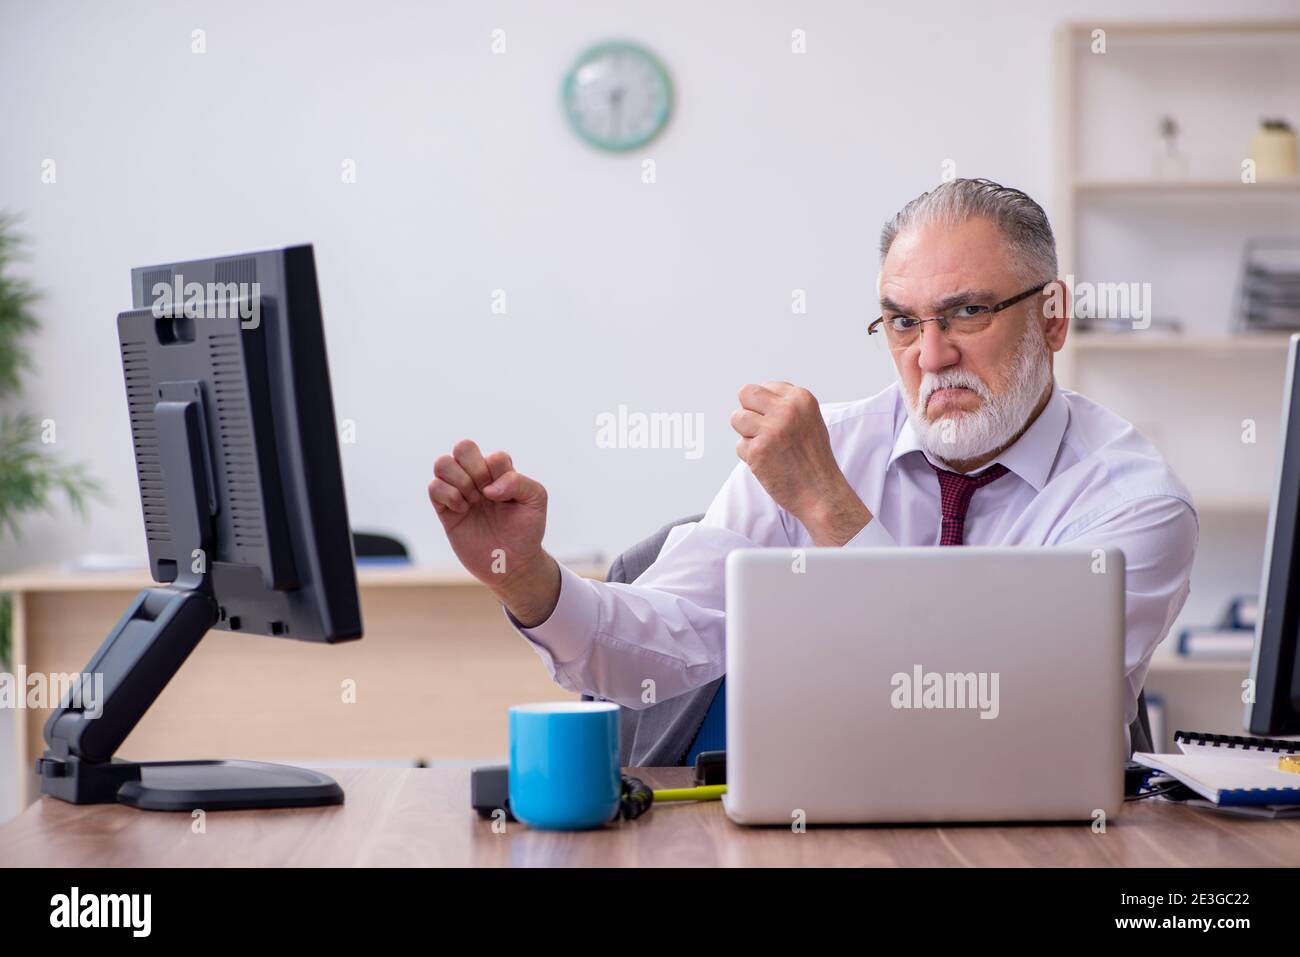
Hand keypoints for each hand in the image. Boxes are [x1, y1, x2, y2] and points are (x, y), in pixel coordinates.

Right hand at [427, 440, 559, 625]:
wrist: (512, 564)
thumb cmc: (526, 531)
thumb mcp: (536, 500)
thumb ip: (518, 481)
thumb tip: (488, 488)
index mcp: (501, 473)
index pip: (493, 455)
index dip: (497, 473)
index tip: (503, 497)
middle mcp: (479, 479)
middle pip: (463, 447)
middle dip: (473, 468)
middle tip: (483, 493)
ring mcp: (461, 493)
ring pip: (442, 462)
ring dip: (458, 480)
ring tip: (471, 501)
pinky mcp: (446, 510)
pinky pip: (433, 487)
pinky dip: (447, 495)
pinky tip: (461, 511)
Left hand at [730, 381, 872, 545]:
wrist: (821, 493)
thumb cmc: (813, 460)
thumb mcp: (809, 420)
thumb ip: (785, 405)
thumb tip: (754, 397)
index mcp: (801, 398)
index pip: (764, 386)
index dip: (764, 407)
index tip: (777, 423)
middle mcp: (787, 410)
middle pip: (746, 393)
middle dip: (749, 411)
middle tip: (762, 431)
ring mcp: (772, 430)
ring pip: (737, 418)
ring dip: (747, 435)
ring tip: (769, 448)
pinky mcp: (758, 450)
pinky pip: (740, 445)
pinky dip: (750, 457)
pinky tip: (769, 464)